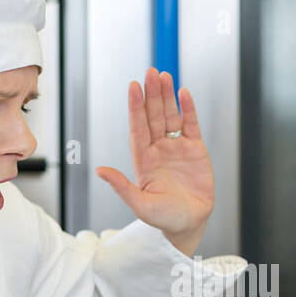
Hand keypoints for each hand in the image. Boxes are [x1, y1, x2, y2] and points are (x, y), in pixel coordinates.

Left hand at [95, 67, 214, 255]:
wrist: (190, 223)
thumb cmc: (164, 218)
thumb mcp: (140, 205)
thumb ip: (122, 187)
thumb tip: (100, 171)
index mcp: (143, 159)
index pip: (138, 127)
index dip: (135, 107)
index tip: (133, 87)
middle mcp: (158, 149)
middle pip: (153, 116)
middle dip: (151, 95)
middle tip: (150, 72)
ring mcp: (176, 148)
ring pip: (170, 116)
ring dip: (167, 96)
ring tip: (164, 76)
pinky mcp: (195, 150)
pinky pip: (191, 124)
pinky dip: (188, 109)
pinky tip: (183, 94)